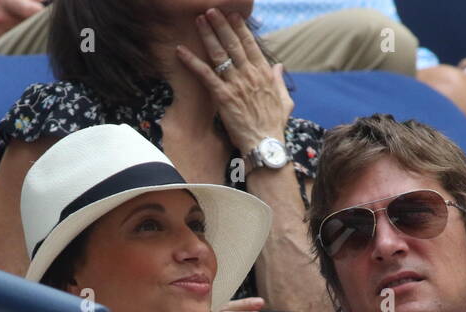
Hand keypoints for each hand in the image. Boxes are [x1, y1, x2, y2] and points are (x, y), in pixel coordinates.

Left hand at [176, 9, 292, 156]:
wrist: (265, 144)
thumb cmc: (274, 125)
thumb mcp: (284, 100)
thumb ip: (279, 81)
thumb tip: (279, 66)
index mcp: (264, 73)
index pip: (250, 45)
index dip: (240, 28)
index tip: (232, 15)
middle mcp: (249, 74)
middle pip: (232, 44)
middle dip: (221, 25)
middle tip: (211, 11)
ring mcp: (236, 84)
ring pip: (219, 54)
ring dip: (207, 35)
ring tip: (199, 20)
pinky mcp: (223, 96)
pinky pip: (205, 75)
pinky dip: (192, 61)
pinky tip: (181, 51)